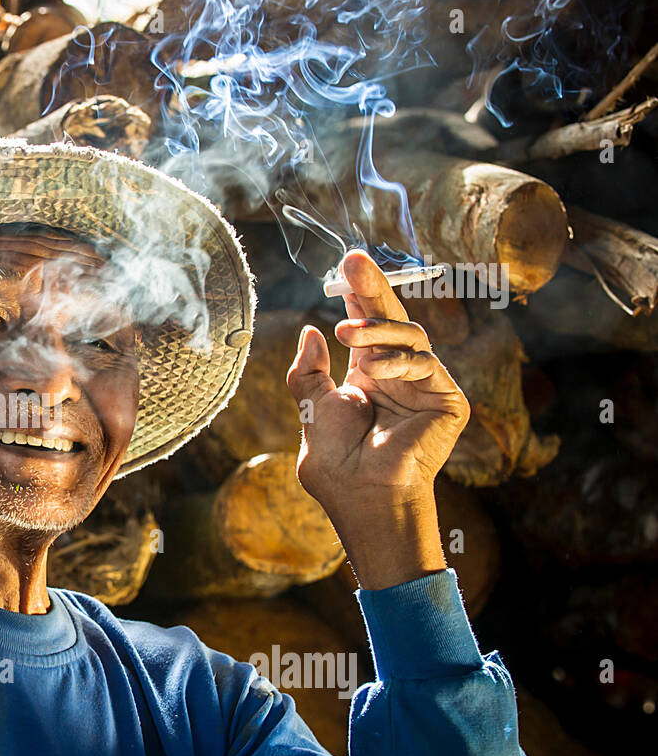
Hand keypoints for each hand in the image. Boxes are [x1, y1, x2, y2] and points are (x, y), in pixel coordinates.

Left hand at [285, 249, 470, 588]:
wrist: (362, 495)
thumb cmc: (337, 462)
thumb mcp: (314, 408)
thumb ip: (309, 371)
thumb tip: (310, 330)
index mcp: (368, 375)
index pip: (366, 323)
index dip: (359, 294)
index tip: (347, 265)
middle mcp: (398, 374)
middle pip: (392, 318)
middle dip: (373, 287)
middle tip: (354, 259)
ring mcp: (425, 385)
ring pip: (410, 335)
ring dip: (378, 328)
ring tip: (349, 332)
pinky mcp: (447, 399)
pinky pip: (426, 363)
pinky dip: (399, 362)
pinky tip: (376, 370)